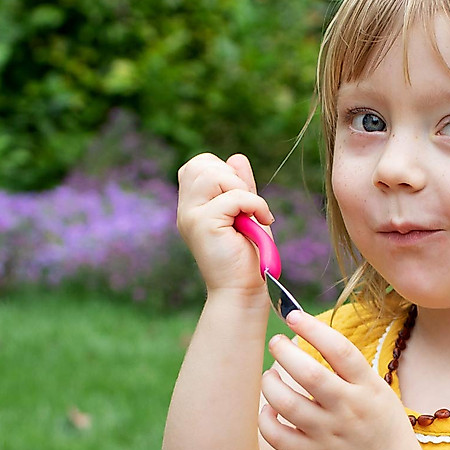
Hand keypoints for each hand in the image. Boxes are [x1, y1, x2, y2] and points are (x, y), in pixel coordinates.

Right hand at [176, 152, 274, 296]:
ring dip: (241, 189)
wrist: (243, 291)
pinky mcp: (202, 224)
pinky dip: (254, 204)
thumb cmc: (247, 256)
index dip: (223, 172)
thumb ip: (241, 186)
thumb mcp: (247, 213)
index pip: (197, 166)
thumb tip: (236, 158)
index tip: (242, 199)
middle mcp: (186, 210)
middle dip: (231, 176)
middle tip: (246, 206)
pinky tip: (262, 222)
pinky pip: (232, 196)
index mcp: (193, 206)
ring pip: (212, 173)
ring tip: (251, 214)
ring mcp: (190, 216)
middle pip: (200, 163)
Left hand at [258, 310, 421, 449]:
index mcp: (368, 387)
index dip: (313, 328)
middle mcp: (349, 408)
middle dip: (284, 352)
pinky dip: (266, 420)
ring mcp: (330, 434)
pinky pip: (279, 437)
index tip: (293, 316)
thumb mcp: (377, 389)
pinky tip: (269, 410)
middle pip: (308, 374)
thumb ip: (348, 368)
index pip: (340, 350)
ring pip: (287, 403)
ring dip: (270, 383)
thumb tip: (307, 334)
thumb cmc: (382, 424)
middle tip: (275, 343)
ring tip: (270, 376)